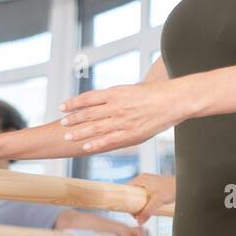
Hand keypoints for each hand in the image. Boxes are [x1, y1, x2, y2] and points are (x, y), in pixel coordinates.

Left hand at [60, 81, 179, 153]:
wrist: (174, 100)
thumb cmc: (156, 93)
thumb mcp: (133, 89)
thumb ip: (119, 95)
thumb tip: (108, 97)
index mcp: (116, 93)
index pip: (88, 98)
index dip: (73, 103)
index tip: (63, 107)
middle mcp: (116, 106)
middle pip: (88, 113)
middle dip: (73, 119)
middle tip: (61, 123)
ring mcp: (123, 120)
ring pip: (96, 127)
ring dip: (80, 132)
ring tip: (68, 136)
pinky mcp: (132, 133)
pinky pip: (110, 139)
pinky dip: (96, 143)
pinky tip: (86, 147)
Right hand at [127, 172, 175, 226]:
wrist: (183, 186)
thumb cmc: (171, 189)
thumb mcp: (157, 201)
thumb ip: (147, 211)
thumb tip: (139, 221)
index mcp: (141, 179)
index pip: (127, 188)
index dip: (126, 199)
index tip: (127, 209)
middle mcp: (143, 179)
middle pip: (132, 192)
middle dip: (132, 203)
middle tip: (134, 214)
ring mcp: (148, 182)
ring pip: (138, 193)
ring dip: (138, 203)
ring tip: (140, 213)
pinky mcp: (153, 186)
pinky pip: (144, 194)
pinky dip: (143, 201)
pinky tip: (146, 208)